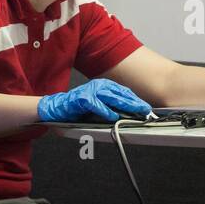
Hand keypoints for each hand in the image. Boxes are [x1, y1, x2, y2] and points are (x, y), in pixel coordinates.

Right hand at [37, 78, 152, 122]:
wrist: (58, 107)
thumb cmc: (79, 107)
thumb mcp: (99, 105)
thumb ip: (112, 106)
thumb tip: (129, 113)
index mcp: (104, 86)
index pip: (124, 92)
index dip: (136, 100)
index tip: (146, 107)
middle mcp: (99, 86)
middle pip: (121, 94)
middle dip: (135, 103)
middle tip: (146, 110)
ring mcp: (90, 91)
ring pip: (112, 98)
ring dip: (125, 106)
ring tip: (136, 112)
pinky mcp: (82, 99)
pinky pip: (97, 106)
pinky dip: (106, 111)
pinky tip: (114, 117)